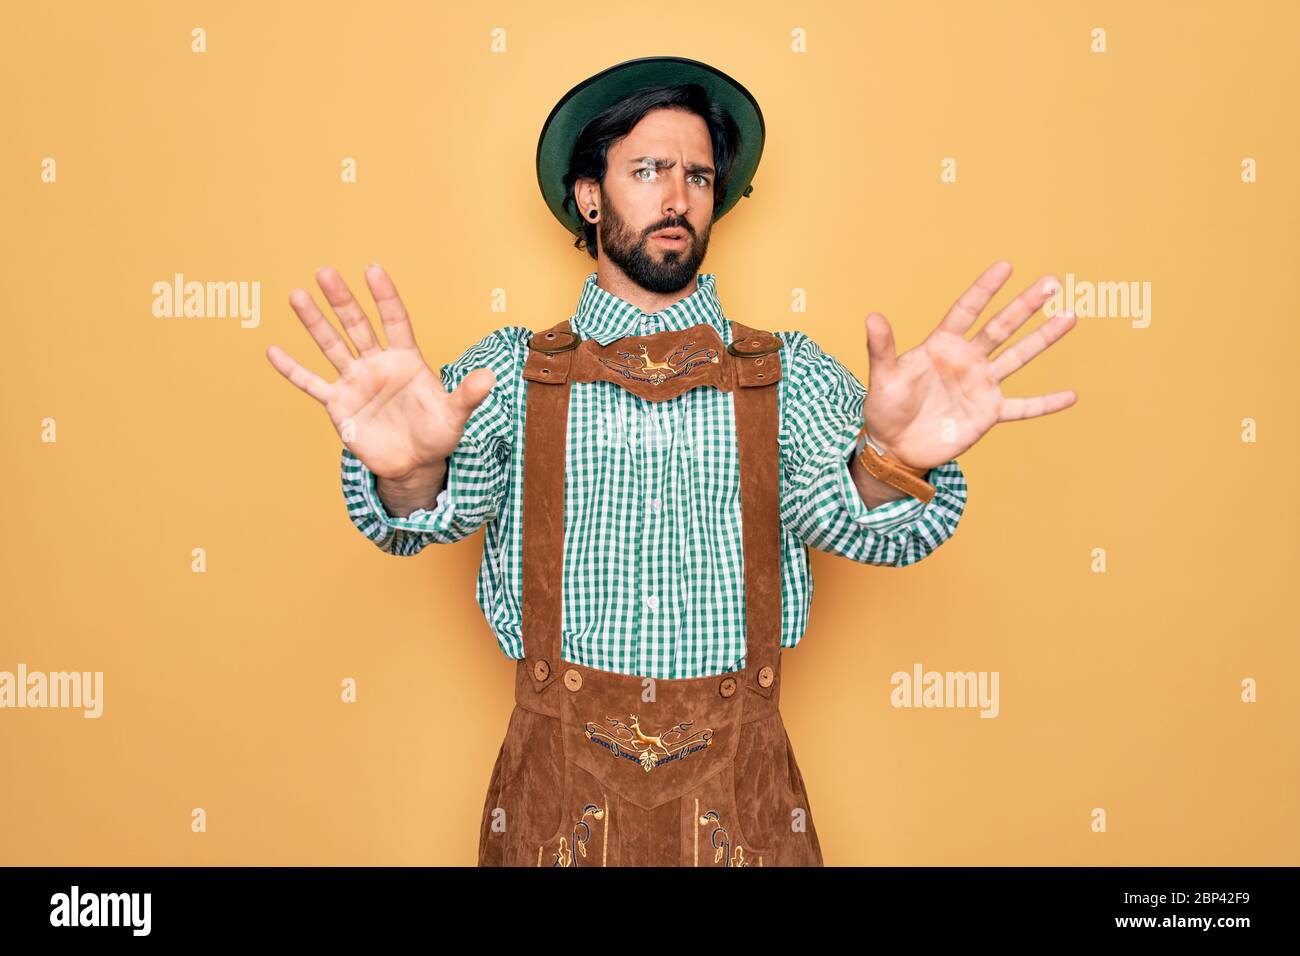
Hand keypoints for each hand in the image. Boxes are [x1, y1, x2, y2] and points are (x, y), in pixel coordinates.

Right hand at [266, 264, 495, 480]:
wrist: (414, 464)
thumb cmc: (437, 434)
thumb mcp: (455, 416)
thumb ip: (467, 394)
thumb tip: (490, 377)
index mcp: (406, 360)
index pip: (395, 321)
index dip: (385, 297)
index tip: (372, 270)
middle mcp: (378, 364)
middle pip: (357, 326)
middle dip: (342, 301)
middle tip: (325, 272)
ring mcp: (356, 382)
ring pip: (332, 346)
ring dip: (314, 323)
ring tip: (297, 296)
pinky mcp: (339, 405)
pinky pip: (312, 384)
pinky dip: (293, 370)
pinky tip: (272, 351)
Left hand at [860, 260, 1077, 470]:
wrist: (894, 446)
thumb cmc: (885, 408)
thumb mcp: (883, 377)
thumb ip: (882, 348)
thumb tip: (872, 316)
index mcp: (942, 346)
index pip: (967, 311)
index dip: (984, 289)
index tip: (1005, 266)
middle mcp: (967, 361)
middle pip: (1001, 327)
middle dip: (1025, 305)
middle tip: (1052, 281)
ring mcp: (981, 386)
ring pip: (1018, 357)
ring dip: (1043, 338)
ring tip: (1069, 315)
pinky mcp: (988, 413)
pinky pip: (1023, 407)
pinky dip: (1045, 404)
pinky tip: (1071, 396)